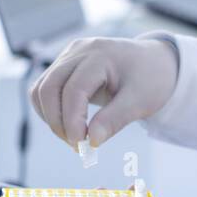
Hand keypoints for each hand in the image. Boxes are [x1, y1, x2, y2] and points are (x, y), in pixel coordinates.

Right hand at [29, 36, 178, 149]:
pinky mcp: (65, 64)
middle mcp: (80, 51)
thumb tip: (93, 142)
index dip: (72, 120)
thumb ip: (115, 120)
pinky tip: (68, 123)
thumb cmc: (151, 79)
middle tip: (76, 146)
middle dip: (57, 121)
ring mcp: (70, 55)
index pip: (74, 89)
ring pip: (41, 89)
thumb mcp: (140, 102)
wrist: (155, 61)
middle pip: (49, 87)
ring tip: (73, 137)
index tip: (81, 146)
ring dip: (50, 117)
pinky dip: (50, 109)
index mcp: (101, 55)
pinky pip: (45, 88)